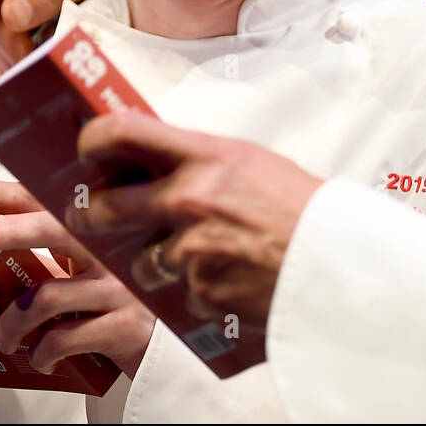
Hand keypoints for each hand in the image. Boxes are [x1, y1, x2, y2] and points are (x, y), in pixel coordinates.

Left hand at [0, 174, 153, 376]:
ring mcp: (121, 287)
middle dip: (8, 229)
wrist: (164, 350)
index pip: (43, 199)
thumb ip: (49, 250)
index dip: (0, 190)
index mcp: (95, 231)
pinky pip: (64, 338)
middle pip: (55, 229)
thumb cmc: (112, 303)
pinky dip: (40, 353)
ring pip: (46, 297)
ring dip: (11, 324)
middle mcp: (112, 251)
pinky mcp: (125, 326)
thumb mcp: (86, 269)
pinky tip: (40, 359)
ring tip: (5, 339)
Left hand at [66, 112, 322, 329]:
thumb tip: (148, 160)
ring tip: (203, 255)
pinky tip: (229, 279)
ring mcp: (192, 248)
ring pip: (141, 260)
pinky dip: (195, 290)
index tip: (85, 152)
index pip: (120, 132)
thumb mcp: (249, 163)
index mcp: (204, 155)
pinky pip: (176, 293)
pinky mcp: (200, 291)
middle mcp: (190, 197)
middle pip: (104, 207)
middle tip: (94, 218)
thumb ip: (198, 161)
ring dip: (158, 262)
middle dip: (92, 217)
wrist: (340, 260)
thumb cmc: (299, 208)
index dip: (90, 142)